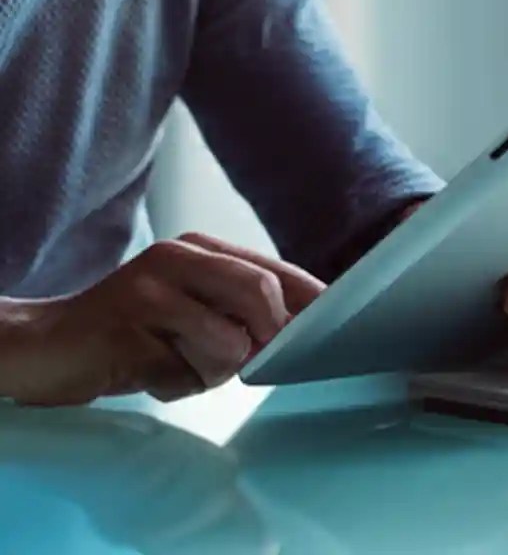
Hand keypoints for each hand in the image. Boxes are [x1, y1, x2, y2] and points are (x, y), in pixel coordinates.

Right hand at [0, 232, 323, 405]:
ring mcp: (148, 290)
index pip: (275, 270)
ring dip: (211, 372)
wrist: (46, 346)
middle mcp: (175, 258)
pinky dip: (176, 386)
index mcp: (199, 249)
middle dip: (267, 338)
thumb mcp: (192, 310)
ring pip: (228, 343)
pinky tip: (149, 373)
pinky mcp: (126, 330)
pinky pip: (184, 374)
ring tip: (177, 364)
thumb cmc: (132, 334)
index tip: (334, 327)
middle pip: (259, 293)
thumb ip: (242, 312)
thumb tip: (302, 332)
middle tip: (250, 361)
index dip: (311, 301)